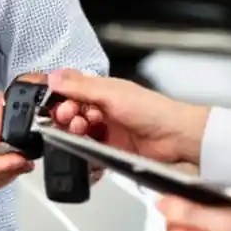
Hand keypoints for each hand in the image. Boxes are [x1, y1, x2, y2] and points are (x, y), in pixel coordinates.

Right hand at [46, 69, 209, 165]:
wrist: (175, 137)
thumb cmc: (153, 110)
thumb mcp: (112, 93)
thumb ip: (81, 86)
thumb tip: (54, 77)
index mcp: (102, 91)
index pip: (70, 92)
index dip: (60, 99)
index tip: (58, 105)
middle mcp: (102, 109)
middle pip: (71, 114)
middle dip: (66, 116)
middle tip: (72, 119)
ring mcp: (105, 130)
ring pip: (77, 133)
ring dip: (74, 133)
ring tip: (82, 131)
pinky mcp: (109, 150)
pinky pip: (87, 152)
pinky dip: (82, 153)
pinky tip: (83, 151)